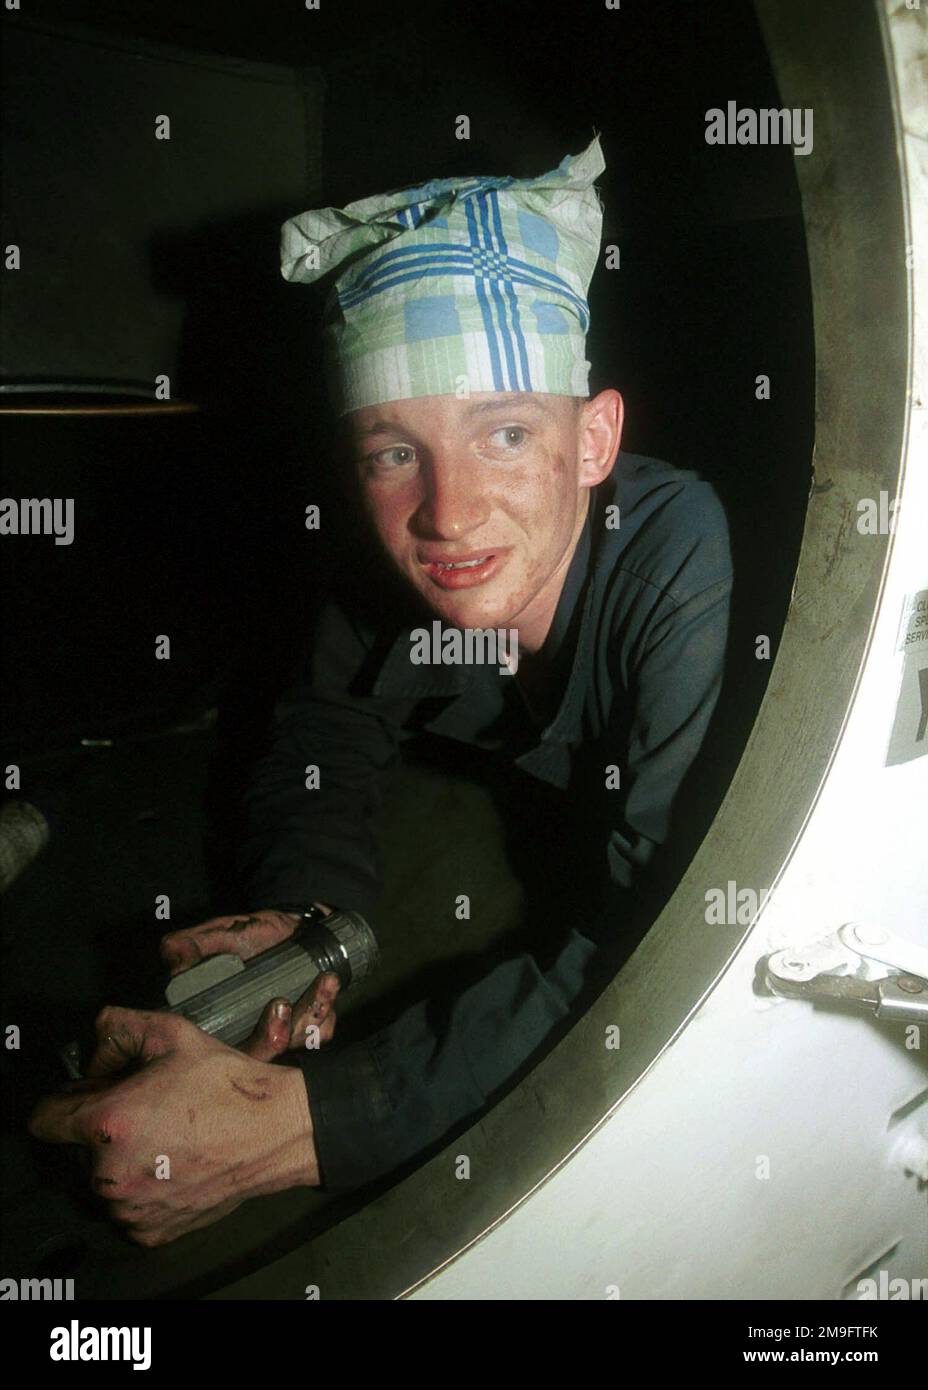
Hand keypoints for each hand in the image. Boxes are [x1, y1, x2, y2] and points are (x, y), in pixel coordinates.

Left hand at [28, 1006, 319, 1245]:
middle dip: (102, 1127)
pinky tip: (173, 1162)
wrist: (275, 1131)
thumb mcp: (172, 1033)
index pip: (44, 1119)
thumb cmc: (230, 1088)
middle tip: (143, 1108)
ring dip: (121, 1159)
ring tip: (164, 1135)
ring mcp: (130, 1207)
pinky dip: (143, 1188)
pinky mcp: (149, 1230)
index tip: (85, 1097)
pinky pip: (128, 1207)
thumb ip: (119, 1026)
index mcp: (109, 1122)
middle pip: (76, 1148)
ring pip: (101, 1179)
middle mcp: (112, 1172)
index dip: (66, 1099)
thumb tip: (98, 1041)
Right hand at [160, 908, 339, 1056]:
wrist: (295, 928)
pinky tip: (327, 983)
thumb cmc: (251, 936)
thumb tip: (173, 955)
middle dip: (272, 1038)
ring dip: (309, 1014)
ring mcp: (284, 1033)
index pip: (221, 1053)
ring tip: (321, 982)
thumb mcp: (221, 934)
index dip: (233, 1048)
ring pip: (295, 1043)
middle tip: (280, 1005)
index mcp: (222, 1024)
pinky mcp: (311, 1024)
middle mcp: (252, 1036)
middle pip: (260, 1057)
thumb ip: (194, 944)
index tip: (243, 1023)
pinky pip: (321, 1030)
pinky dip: (325, 1007)